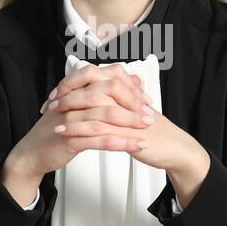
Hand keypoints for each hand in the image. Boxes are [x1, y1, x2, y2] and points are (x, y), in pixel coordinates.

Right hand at [5, 65, 151, 188]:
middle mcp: (74, 101)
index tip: (144, 99)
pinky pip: (101, 139)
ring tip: (147, 128)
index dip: (129, 88)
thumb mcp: (75, 111)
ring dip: (131, 122)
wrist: (31, 153)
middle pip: (110, 93)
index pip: (107, 80)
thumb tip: (120, 86)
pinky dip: (123, 142)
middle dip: (133, 103)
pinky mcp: (72, 138)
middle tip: (149, 113)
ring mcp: (72, 119)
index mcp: (76, 91)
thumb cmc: (54, 132)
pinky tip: (136, 145)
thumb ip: (95, 98)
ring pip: (107, 115)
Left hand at [46, 64, 211, 203]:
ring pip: (91, 106)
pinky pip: (97, 128)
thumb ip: (120, 101)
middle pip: (90, 87)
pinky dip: (77, 129)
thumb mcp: (134, 111)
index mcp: (126, 90)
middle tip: (51, 102)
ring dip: (69, 111)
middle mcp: (125, 98)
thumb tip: (101, 96)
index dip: (73, 83)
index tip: (58, 93)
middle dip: (66, 94)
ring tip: (53, 116)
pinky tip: (64, 133)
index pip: (94, 77)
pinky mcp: (126, 132)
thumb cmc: (156, 132)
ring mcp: (126, 114)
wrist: (175, 148)